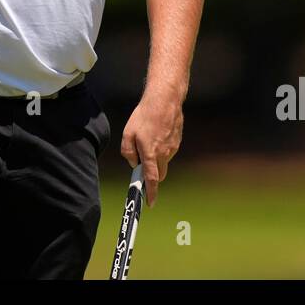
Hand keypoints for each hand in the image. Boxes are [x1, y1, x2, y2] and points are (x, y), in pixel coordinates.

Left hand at [119, 89, 183, 207]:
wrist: (164, 100)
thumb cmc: (144, 116)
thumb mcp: (127, 134)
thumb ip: (128, 152)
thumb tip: (133, 163)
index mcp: (151, 154)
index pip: (151, 180)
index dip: (151, 193)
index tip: (150, 203)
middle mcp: (164, 154)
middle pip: (159, 174)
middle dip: (151, 174)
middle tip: (141, 161)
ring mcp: (173, 148)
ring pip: (163, 161)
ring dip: (156, 158)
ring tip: (148, 137)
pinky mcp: (177, 141)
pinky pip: (168, 151)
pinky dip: (161, 148)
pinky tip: (156, 132)